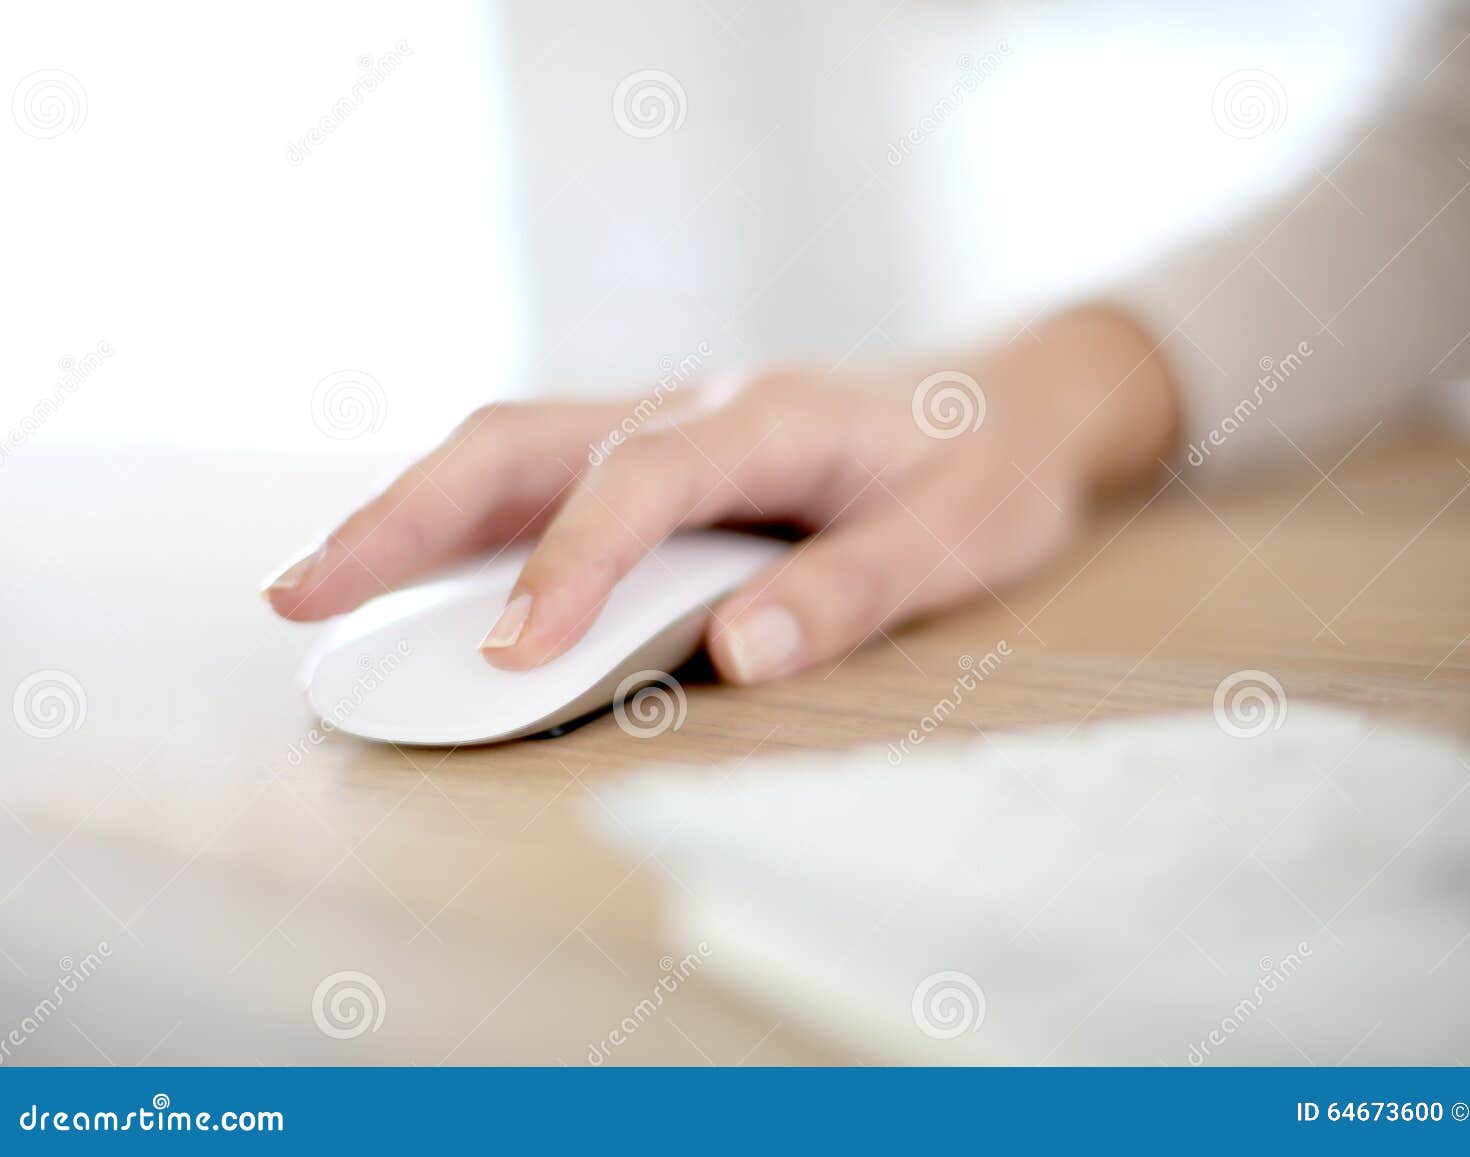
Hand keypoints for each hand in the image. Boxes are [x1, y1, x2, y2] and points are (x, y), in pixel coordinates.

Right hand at [261, 307, 1175, 682]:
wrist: (1015, 401)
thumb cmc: (986, 470)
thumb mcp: (955, 541)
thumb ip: (848, 593)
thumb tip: (734, 651)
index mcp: (771, 417)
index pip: (639, 480)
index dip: (567, 564)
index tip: (505, 654)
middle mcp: (698, 404)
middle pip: (523, 439)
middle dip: (405, 515)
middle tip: (303, 593)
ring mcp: (669, 420)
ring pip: (512, 447)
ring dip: (408, 512)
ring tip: (316, 586)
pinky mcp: (661, 450)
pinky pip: (543, 472)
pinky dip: (465, 518)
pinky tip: (414, 569)